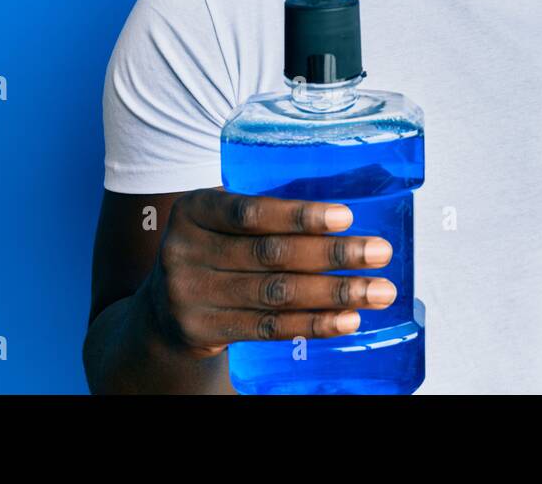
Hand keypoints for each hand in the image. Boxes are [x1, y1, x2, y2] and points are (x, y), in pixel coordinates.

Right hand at [141, 188, 395, 357]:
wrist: (161, 309)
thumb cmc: (214, 249)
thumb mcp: (221, 220)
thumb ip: (264, 211)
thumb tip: (350, 208)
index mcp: (194, 209)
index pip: (250, 212)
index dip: (299, 216)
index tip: (347, 217)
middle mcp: (184, 250)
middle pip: (271, 254)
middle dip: (332, 254)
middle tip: (380, 252)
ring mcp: (189, 295)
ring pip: (276, 294)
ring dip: (335, 293)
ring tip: (378, 290)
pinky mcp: (201, 332)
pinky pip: (268, 329)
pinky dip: (313, 324)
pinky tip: (347, 320)